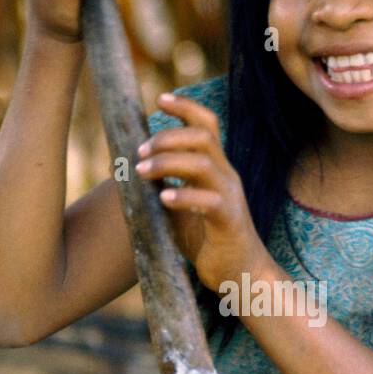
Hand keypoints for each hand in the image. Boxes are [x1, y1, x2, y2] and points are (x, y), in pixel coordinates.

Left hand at [135, 93, 269, 291]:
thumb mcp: (182, 207)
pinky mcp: (229, 222)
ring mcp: (230, 197)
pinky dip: (184, 196)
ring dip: (168, 162)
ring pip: (203, 163)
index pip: (207, 124)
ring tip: (143, 171)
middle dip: (167, 137)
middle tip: (139, 152)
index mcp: (216, 168)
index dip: (185, 106)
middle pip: (202, 137)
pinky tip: (163, 198)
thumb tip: (131, 169)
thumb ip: (165, 185)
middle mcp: (226, 176)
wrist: (241, 275)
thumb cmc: (208, 240)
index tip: (159, 99)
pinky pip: (209, 201)